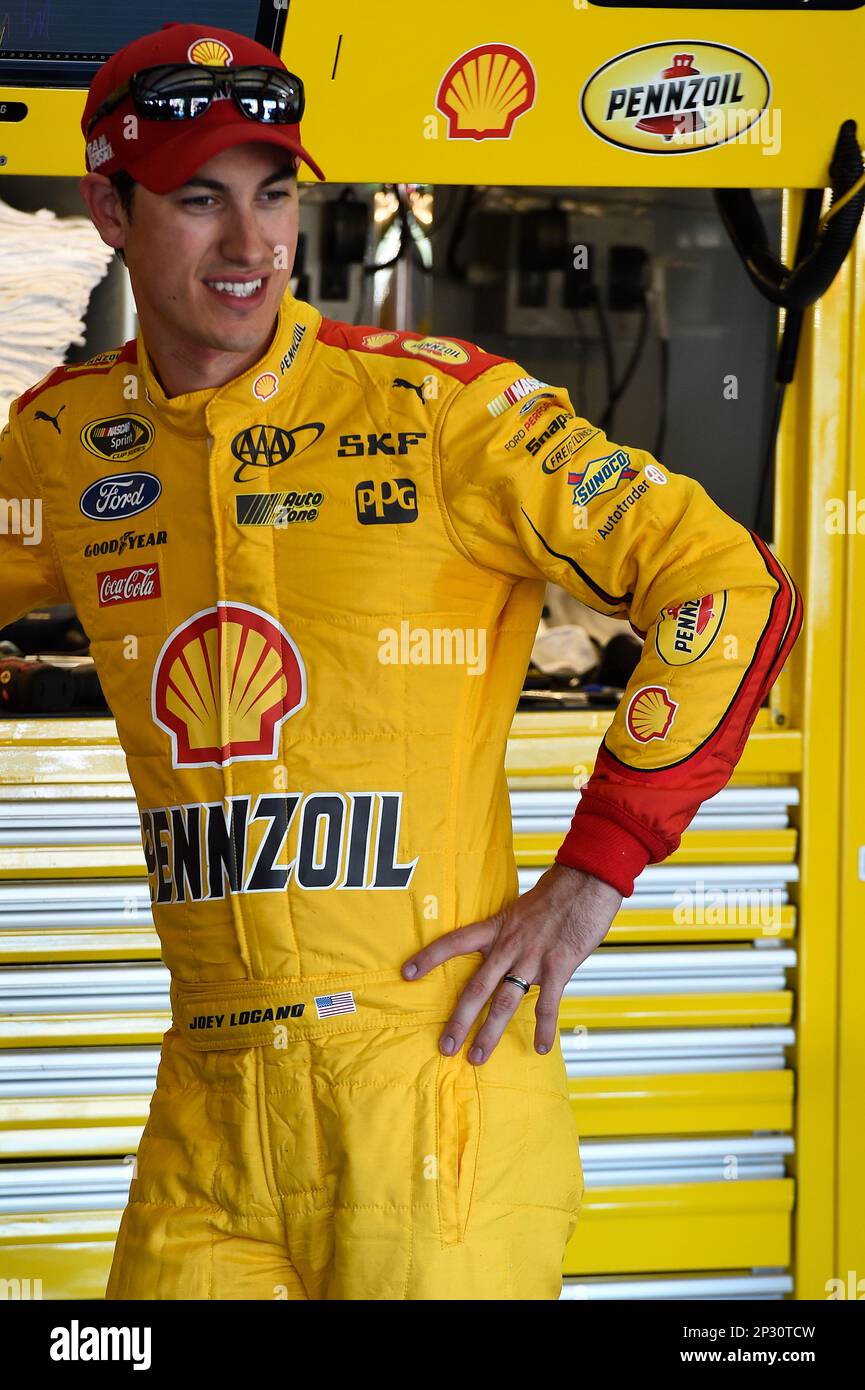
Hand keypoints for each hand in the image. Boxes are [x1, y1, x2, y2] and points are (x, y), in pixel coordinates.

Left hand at [401, 863, 622, 1063]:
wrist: (585, 882)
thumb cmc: (556, 893)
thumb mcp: (521, 910)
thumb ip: (509, 933)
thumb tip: (502, 952)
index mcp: (497, 928)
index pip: (455, 943)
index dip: (429, 957)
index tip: (407, 973)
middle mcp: (509, 945)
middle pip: (477, 987)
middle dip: (459, 1020)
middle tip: (445, 1045)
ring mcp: (533, 958)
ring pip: (505, 1002)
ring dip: (490, 1033)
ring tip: (478, 1057)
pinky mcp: (559, 966)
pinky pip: (548, 1004)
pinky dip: (545, 1028)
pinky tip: (541, 1048)